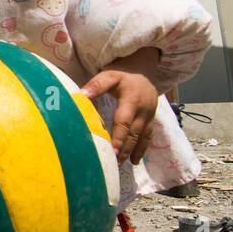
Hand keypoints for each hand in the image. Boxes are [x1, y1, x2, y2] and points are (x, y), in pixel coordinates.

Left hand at [81, 47, 160, 164]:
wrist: (143, 66)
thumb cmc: (122, 71)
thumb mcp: (108, 74)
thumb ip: (95, 85)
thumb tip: (80, 95)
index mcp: (132, 100)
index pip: (124, 122)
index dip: (119, 137)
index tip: (113, 151)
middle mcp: (143, 109)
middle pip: (134, 133)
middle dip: (125, 149)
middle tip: (115, 163)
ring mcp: (150, 115)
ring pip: (142, 137)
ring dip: (134, 152)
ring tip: (123, 165)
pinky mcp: (151, 117)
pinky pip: (148, 135)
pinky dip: (142, 148)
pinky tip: (136, 160)